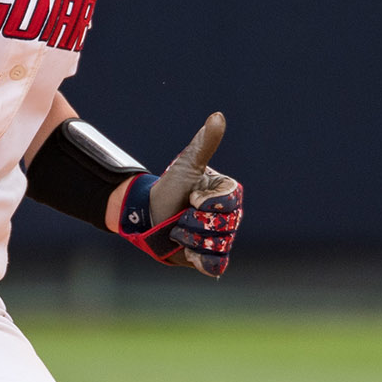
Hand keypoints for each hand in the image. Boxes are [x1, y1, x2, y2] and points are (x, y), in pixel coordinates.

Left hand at [117, 113, 244, 277]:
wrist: (149, 214)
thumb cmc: (170, 187)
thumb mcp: (187, 164)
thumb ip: (205, 143)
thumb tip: (217, 116)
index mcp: (230, 195)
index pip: (226, 204)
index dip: (203, 202)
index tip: (191, 196)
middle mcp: (231, 218)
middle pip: (220, 227)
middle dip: (192, 222)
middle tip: (182, 214)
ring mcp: (223, 239)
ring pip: (214, 246)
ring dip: (188, 238)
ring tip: (179, 230)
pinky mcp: (212, 260)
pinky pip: (215, 265)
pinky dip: (197, 259)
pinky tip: (186, 249)